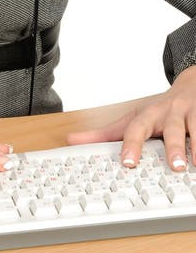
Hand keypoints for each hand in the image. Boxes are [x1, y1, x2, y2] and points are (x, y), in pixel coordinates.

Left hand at [65, 65, 195, 170]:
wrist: (191, 86)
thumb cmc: (158, 111)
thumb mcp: (131, 119)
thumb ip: (104, 134)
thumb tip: (70, 140)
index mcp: (147, 116)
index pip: (137, 130)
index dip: (132, 145)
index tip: (128, 163)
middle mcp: (169, 114)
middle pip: (171, 129)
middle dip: (173, 147)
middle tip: (174, 166)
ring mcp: (191, 115)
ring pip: (195, 130)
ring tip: (195, 166)